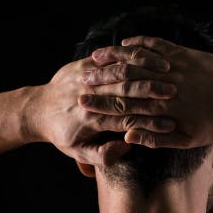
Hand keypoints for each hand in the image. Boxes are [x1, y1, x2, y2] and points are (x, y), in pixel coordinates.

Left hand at [37, 47, 176, 164]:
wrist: (38, 109)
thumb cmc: (62, 134)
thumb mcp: (79, 153)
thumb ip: (103, 155)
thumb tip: (126, 146)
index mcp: (89, 119)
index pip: (125, 120)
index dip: (149, 123)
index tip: (170, 125)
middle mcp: (87, 95)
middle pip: (125, 92)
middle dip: (151, 92)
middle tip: (175, 93)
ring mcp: (84, 77)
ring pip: (119, 71)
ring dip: (145, 70)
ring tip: (168, 70)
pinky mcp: (82, 64)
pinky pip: (109, 58)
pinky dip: (130, 57)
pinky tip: (149, 57)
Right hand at [78, 36, 212, 148]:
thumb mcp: (186, 140)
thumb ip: (155, 139)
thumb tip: (128, 137)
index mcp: (162, 111)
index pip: (124, 107)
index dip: (101, 106)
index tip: (82, 106)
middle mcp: (164, 87)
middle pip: (124, 84)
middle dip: (99, 83)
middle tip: (79, 83)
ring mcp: (174, 68)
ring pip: (137, 62)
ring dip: (113, 60)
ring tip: (93, 60)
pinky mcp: (183, 54)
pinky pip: (156, 45)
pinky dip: (139, 43)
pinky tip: (124, 43)